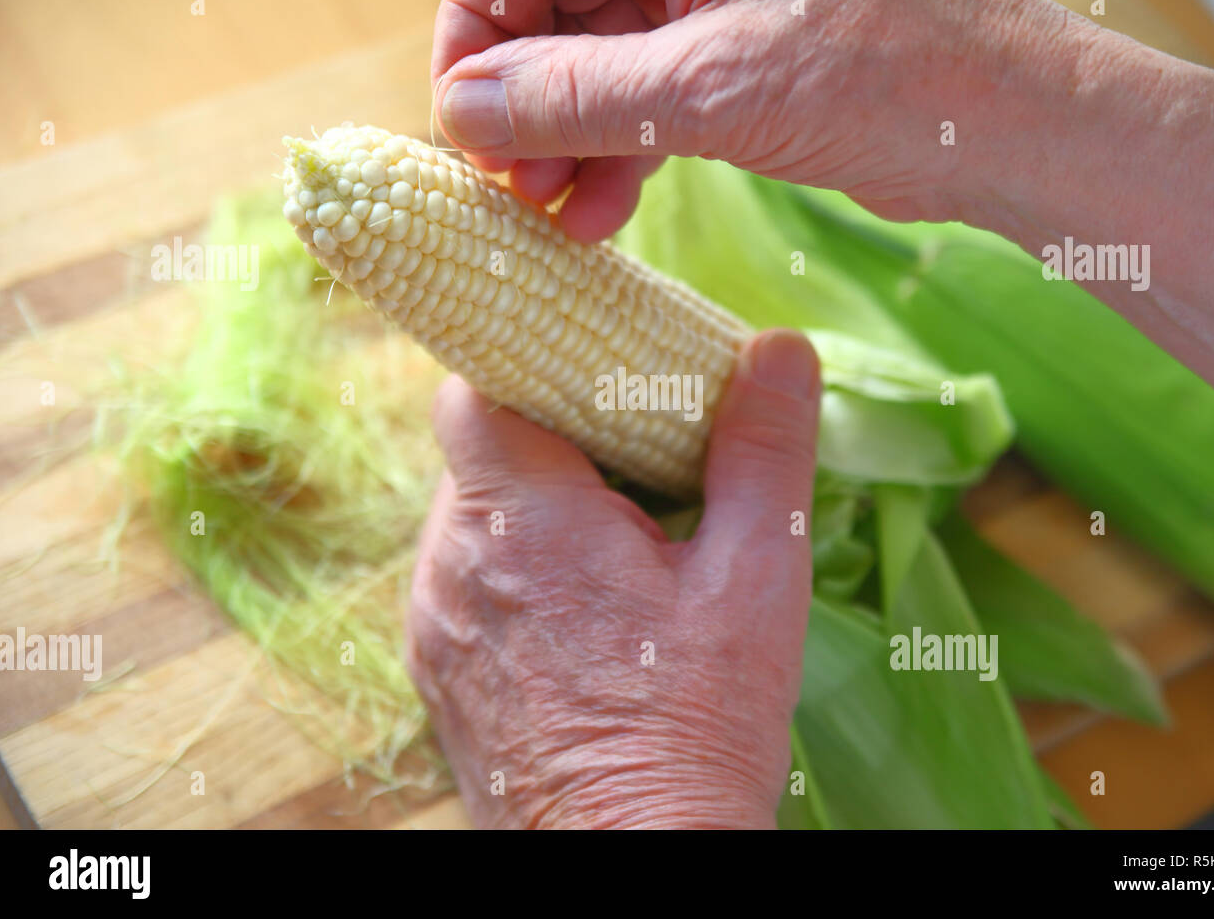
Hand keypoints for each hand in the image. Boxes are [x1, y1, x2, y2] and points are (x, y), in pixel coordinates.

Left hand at [406, 330, 820, 827]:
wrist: (634, 865)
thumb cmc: (697, 730)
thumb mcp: (757, 578)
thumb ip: (764, 451)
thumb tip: (779, 347)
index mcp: (521, 521)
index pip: (474, 387)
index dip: (526, 360)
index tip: (592, 370)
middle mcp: (450, 566)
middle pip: (479, 450)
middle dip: (552, 434)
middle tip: (637, 456)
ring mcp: (434, 624)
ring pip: (471, 516)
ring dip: (536, 505)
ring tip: (623, 537)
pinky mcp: (440, 674)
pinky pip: (466, 580)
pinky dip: (517, 566)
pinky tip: (588, 607)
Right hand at [430, 0, 1061, 238]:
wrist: (1006, 126)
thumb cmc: (888, 71)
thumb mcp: (713, 85)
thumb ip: (579, 94)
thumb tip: (466, 110)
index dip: (478, 37)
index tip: (462, 124)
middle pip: (550, 12)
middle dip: (522, 104)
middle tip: (507, 188)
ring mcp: (707, 4)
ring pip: (593, 67)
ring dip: (563, 143)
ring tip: (547, 215)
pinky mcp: (730, 65)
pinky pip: (641, 105)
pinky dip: (615, 159)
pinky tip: (594, 216)